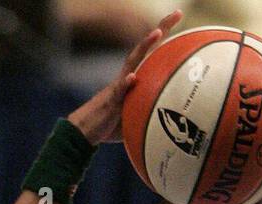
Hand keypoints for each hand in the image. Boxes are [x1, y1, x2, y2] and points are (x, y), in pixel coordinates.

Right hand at [68, 9, 182, 144]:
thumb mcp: (134, 114)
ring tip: (157, 33)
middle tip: (177, 13)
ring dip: (144, 47)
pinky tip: (131, 77)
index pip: (151, 52)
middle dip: (161, 29)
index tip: (178, 15)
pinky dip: (125, 83)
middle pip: (144, 48)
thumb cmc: (109, 124)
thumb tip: (171, 113)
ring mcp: (117, 87)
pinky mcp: (110, 101)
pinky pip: (118, 91)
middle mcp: (126, 76)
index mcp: (134, 78)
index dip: (164, 34)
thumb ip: (149, 107)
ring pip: (132, 63)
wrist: (83, 132)